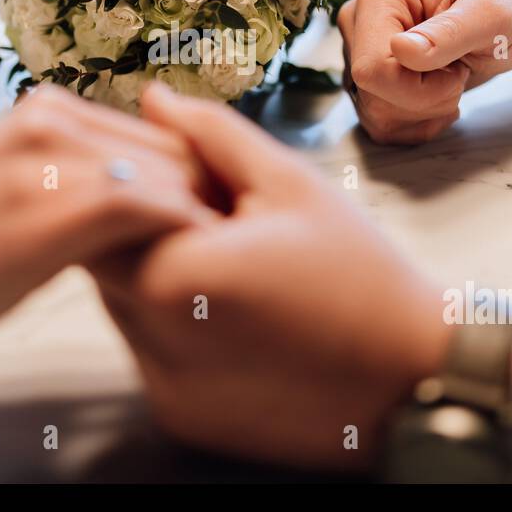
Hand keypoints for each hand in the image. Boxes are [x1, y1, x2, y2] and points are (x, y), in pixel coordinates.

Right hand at [0, 83, 215, 359]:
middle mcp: (52, 118)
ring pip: (173, 176)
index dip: (202, 183)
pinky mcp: (47, 208)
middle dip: (211, 202)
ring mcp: (49, 158)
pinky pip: (150, 207)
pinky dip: (183, 237)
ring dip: (204, 224)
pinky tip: (192, 275)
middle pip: (177, 151)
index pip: (163, 135)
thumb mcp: (20, 193)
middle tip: (232, 255)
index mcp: (48, 109)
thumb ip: (81, 179)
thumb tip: (159, 196)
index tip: (221, 230)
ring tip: (220, 272)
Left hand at [93, 84, 451, 471]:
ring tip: (227, 260)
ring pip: (124, 306)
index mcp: (173, 277)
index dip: (127, 178)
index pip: (98, 212)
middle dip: (137, 226)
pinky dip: (176, 322)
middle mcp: (154, 341)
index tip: (172, 167)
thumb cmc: (360, 276)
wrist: (412, 380)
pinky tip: (234, 310)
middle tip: (203, 210)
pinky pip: (152, 350)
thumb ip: (210, 136)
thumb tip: (154, 98)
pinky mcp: (180, 414)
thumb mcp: (290, 183)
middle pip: (102, 261)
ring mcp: (165, 385)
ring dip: (153, 272)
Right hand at [338, 0, 511, 143]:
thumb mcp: (492, 15)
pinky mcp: (368, 83)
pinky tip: (441, 99)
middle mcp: (359, 23)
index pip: (371, 67)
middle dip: (425, 99)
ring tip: (450, 79)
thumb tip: (400, 49)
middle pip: (370, 93)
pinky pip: (381, 125)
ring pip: (374, 114)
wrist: (508, 20)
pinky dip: (418, 123)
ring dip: (424, 111)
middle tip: (457, 72)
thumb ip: (449, 32)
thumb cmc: (502, 8)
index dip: (417, 87)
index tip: (456, 69)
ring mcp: (358, 54)